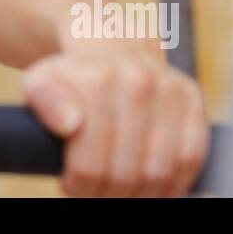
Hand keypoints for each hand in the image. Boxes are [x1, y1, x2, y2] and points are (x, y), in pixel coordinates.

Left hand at [21, 41, 207, 196]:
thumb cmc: (70, 75)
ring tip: (121, 190)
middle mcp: (138, 81)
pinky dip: (174, 182)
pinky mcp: (192, 97)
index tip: (71, 182)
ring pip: (160, 172)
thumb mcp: (40, 83)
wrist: (104, 40)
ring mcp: (169, 88)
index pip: (91, 165)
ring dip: (141, 193)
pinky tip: (153, 186)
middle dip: (107, 193)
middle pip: (126, 174)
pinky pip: (191, 157)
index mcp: (98, 82)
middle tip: (96, 191)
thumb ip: (45, 102)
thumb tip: (71, 125)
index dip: (79, 184)